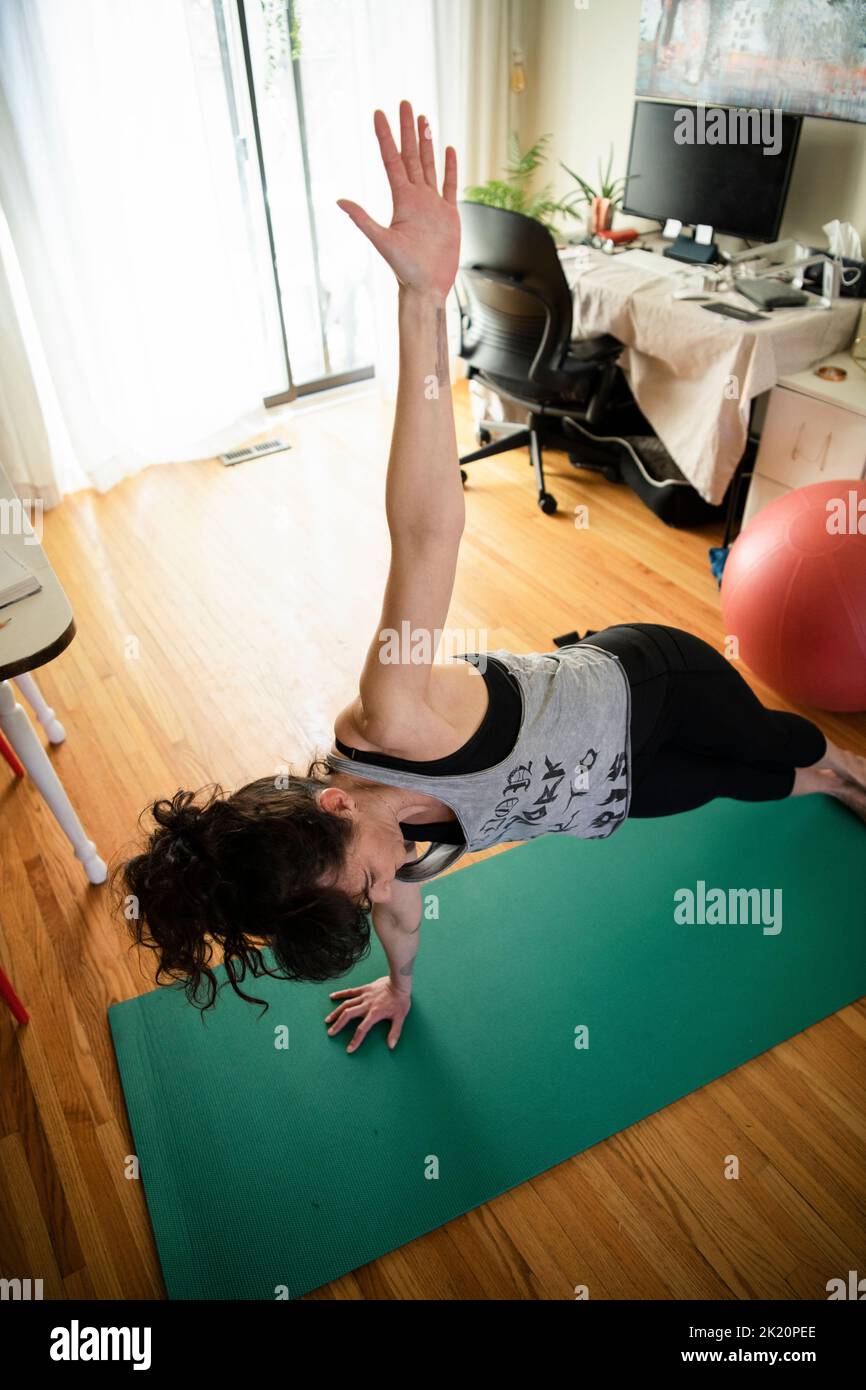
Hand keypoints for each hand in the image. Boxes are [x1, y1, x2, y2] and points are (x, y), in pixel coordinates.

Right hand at [325, 976, 411, 1052]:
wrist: (400, 982)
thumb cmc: (400, 1000)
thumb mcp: (400, 1017)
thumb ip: (395, 1032)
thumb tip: (391, 1046)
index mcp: (374, 1013)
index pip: (362, 1029)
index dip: (355, 1040)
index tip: (349, 1049)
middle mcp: (366, 1005)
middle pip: (348, 1015)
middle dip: (338, 1025)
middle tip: (330, 1033)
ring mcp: (364, 996)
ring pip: (346, 1004)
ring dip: (336, 1012)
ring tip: (327, 1020)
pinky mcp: (364, 989)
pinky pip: (350, 991)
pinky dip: (340, 994)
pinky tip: (332, 996)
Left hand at [336, 99, 459, 301]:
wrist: (427, 286)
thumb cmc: (404, 269)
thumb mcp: (382, 242)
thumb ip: (363, 219)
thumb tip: (339, 201)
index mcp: (402, 200)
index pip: (392, 160)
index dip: (385, 137)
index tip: (379, 113)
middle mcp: (416, 198)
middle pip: (411, 156)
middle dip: (408, 130)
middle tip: (405, 104)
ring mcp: (433, 205)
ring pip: (429, 165)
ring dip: (426, 142)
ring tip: (425, 118)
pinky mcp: (449, 215)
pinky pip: (450, 186)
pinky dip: (450, 168)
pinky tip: (448, 150)